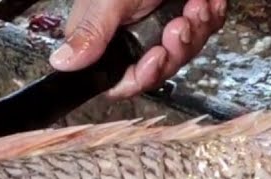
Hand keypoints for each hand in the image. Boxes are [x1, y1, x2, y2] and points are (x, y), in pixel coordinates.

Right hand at [48, 0, 226, 98]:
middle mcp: (133, 34)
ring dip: (194, 31)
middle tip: (177, 26)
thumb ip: (91, 32)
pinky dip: (209, 18)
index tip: (154, 58)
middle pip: (157, 71)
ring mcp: (162, 26)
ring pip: (184, 54)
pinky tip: (203, 1)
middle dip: (174, 50)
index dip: (140, 76)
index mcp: (106, 34)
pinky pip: (204, 33)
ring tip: (193, 6)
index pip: (120, 80)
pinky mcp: (188, 16)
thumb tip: (62, 63)